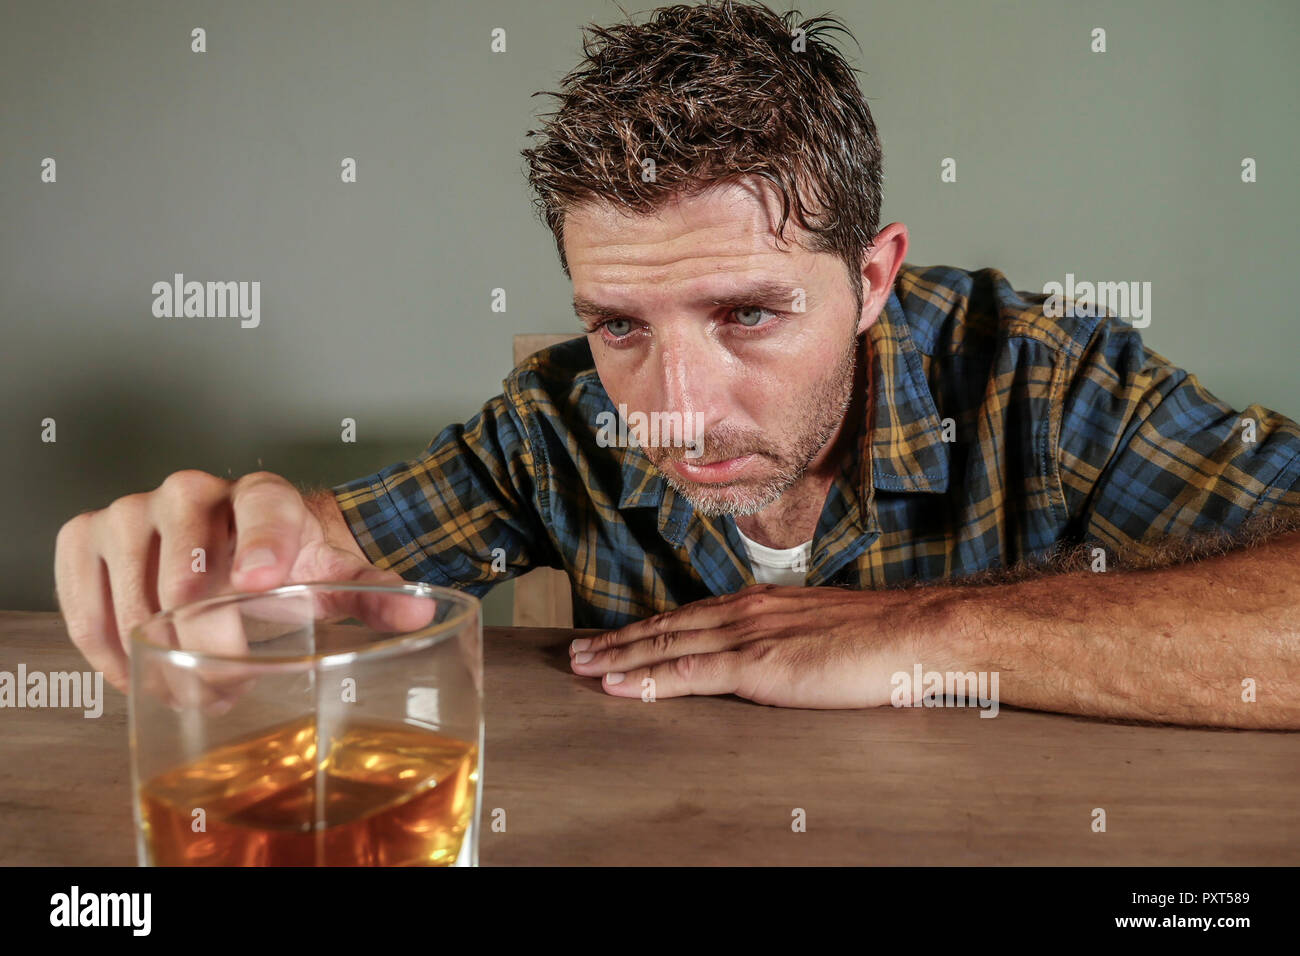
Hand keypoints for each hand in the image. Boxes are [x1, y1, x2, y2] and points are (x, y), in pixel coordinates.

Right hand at [53, 469, 425, 695]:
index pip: (263, 509)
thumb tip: (420, 615)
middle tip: (228, 684)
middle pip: (187, 566)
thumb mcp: (331, 574)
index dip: (262, 543)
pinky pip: (83, 604)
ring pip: (131, 593)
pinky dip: (107, 650)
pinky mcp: (86, 537)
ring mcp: (131, 511)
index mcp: (262, 496)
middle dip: (207, 638)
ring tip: (194, 686)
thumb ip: (373, 595)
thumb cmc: (284, 559)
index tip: (263, 582)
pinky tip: (138, 673)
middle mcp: (191, 491)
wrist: (236, 538)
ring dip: (159, 655)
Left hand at [568, 583, 956, 707]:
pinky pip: (691, 674)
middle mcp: (746, 612)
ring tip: (582, 667)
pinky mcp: (759, 665)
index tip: (617, 637)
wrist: (916, 633)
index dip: (648, 628)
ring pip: (668, 646)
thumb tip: (774, 657)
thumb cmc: (881, 637)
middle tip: (577, 651)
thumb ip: (788, 640)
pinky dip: (649, 681)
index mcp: (761, 604)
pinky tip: (620, 688)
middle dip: (619, 641)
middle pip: (667, 627)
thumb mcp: (821, 630)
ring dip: (620, 658)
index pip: (690, 616)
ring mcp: (750, 636)